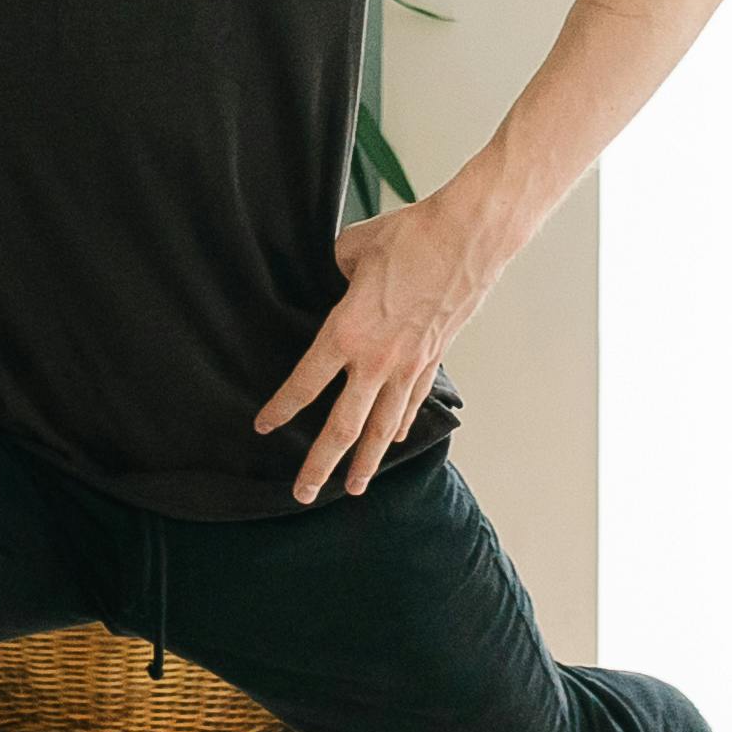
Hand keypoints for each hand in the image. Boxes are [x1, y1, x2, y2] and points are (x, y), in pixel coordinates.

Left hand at [255, 192, 503, 502]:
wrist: (467, 236)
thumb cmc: (410, 236)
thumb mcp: (353, 248)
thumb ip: (337, 269)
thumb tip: (339, 274)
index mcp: (347, 332)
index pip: (306, 383)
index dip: (282, 409)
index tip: (264, 427)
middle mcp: (377, 360)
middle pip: (342, 426)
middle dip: (320, 464)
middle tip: (303, 494)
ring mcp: (410, 364)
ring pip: (384, 427)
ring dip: (367, 462)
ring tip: (353, 488)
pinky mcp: (435, 358)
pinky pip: (414, 401)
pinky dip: (404, 424)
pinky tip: (398, 439)